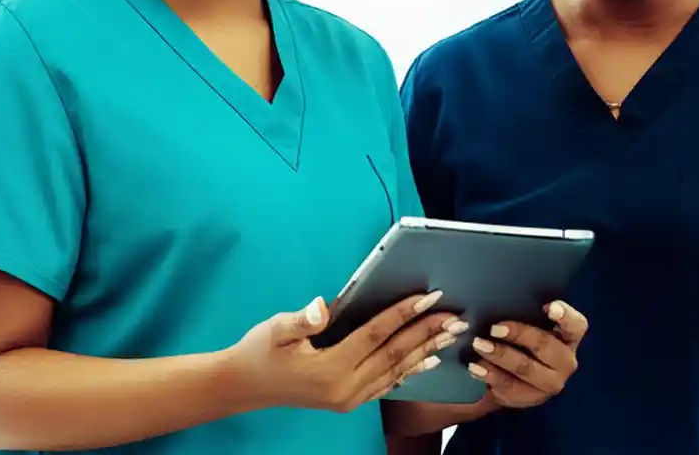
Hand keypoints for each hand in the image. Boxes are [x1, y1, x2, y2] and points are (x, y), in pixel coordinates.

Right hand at [226, 291, 466, 412]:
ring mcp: (349, 399)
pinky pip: (387, 384)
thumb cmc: (259, 351)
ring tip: (452, 333)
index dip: (404, 314)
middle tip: (455, 314)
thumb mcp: (274, 329)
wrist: (243, 387)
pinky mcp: (349, 401)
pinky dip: (411, 370)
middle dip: (427, 332)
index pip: (376, 335)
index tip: (429, 296)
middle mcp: (345, 389)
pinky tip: (429, 360)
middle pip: (395, 354)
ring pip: (397, 371)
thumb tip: (323, 307)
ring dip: (426, 350)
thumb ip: (300, 319)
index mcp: (329, 369)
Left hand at [466, 300, 587, 408]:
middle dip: (519, 334)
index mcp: (569, 337)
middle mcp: (566, 361)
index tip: (548, 307)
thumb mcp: (529, 325)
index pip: (576, 325)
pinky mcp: (532, 398)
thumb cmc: (523, 341)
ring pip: (526, 368)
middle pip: (545, 346)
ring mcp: (551, 383)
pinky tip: (475, 367)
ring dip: (500, 355)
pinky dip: (490, 375)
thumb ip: (523, 312)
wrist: (515, 378)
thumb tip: (493, 301)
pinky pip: (510, 387)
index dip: (565, 316)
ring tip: (478, 345)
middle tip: (494, 327)